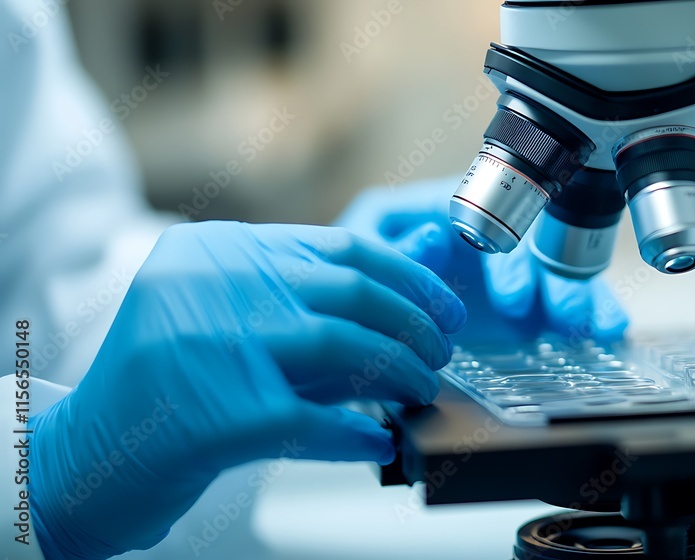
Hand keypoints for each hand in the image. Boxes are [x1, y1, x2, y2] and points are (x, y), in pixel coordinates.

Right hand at [28, 222, 465, 558]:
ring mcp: (213, 343)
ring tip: (420, 390)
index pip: (342, 248)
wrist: (85, 458)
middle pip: (352, 289)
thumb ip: (332, 289)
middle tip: (440, 350)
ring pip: (344, 344)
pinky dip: (356, 435)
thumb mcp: (247, 321)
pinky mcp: (218, 411)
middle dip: (417, 322)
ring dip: (401, 371)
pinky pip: (315, 420)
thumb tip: (429, 249)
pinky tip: (376, 443)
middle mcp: (212, 283)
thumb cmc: (173, 387)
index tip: (443, 306)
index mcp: (218, 250)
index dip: (409, 278)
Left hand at [337, 178, 628, 345]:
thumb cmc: (358, 265)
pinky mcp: (533, 304)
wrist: (367, 313)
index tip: (514, 299)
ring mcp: (517, 269)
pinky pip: (571, 303)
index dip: (509, 264)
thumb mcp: (361, 246)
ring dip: (582, 298)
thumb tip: (432, 236)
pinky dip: (594, 313)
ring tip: (598, 326)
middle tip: (566, 317)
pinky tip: (611, 330)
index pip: (494, 227)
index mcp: (452, 212)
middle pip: (538, 250)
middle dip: (557, 285)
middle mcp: (494, 236)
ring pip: (561, 273)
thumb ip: (390, 243)